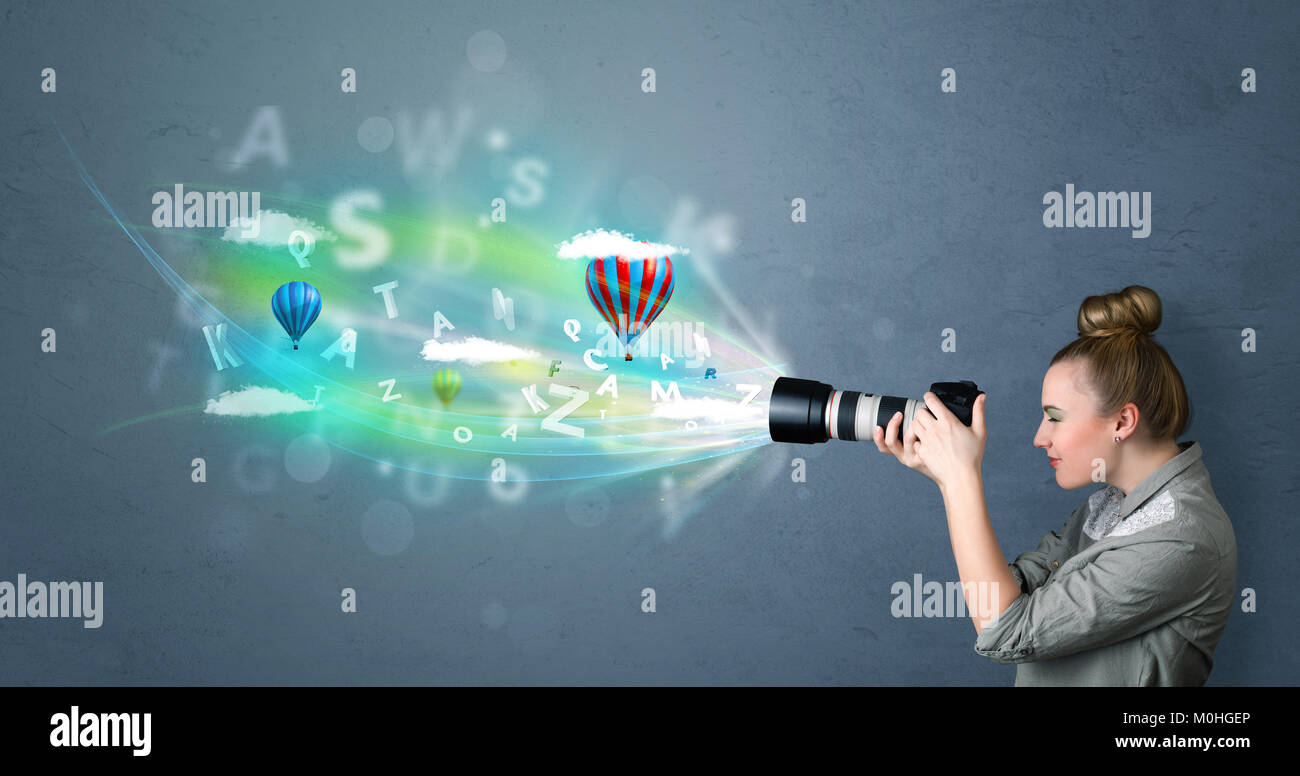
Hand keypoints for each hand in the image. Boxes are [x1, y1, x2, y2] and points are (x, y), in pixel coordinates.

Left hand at [872, 392, 987, 489]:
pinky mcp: (922, 451)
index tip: (929, 397)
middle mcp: (935, 429)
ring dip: (918, 424)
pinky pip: (914, 441)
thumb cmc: (972, 456)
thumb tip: (981, 397)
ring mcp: (927, 440)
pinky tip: (926, 443)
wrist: (961, 476)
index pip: (931, 401)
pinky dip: (918, 440)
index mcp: (948, 422)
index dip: (929, 397)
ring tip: (926, 428)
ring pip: (914, 425)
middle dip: (923, 412)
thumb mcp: (980, 432)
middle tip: (929, 416)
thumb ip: (979, 412)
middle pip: (919, 412)